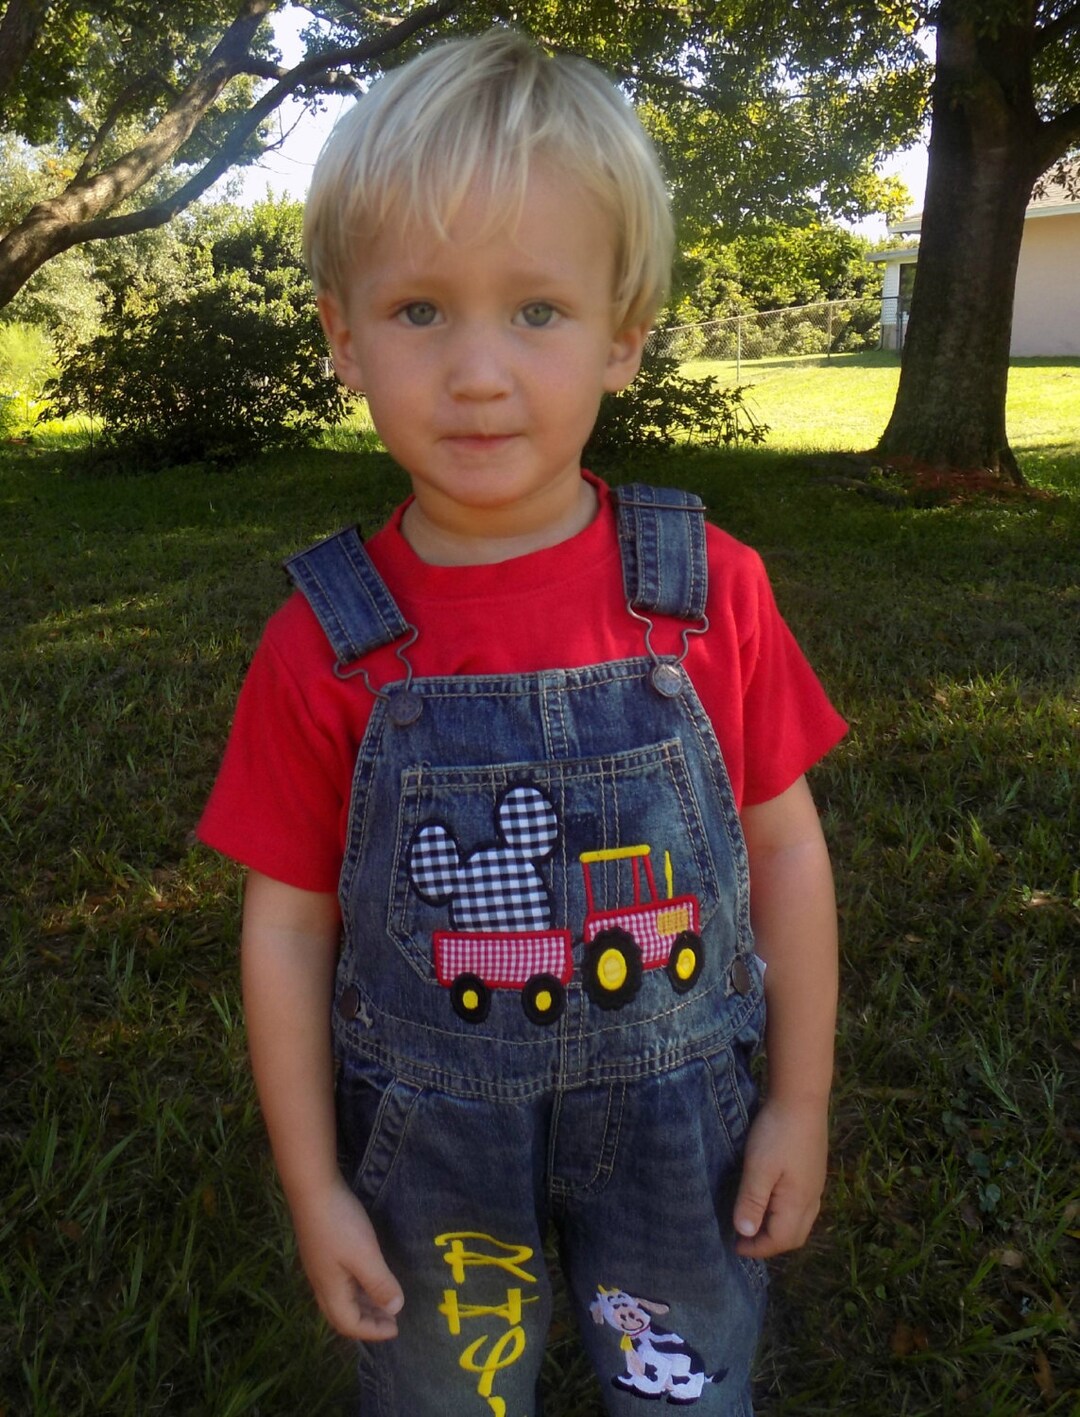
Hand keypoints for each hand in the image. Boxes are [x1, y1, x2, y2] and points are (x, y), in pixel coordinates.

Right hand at [290, 1177, 403, 1340]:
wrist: (312, 1189)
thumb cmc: (340, 1224)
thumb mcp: (365, 1255)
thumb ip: (379, 1283)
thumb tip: (395, 1309)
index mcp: (330, 1290)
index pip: (349, 1324)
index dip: (373, 1331)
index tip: (396, 1329)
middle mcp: (322, 1283)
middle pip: (343, 1314)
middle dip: (367, 1321)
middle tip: (391, 1320)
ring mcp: (320, 1265)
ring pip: (341, 1297)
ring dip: (363, 1304)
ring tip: (383, 1301)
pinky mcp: (322, 1249)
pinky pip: (340, 1281)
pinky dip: (357, 1287)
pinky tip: (366, 1275)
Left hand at [732, 1096, 827, 1258]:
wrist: (801, 1098)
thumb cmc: (777, 1133)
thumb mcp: (758, 1167)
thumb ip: (752, 1201)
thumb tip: (745, 1233)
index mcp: (798, 1202)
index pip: (779, 1240)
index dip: (756, 1248)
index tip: (734, 1245)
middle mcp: (812, 1199)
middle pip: (794, 1237)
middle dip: (770, 1244)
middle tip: (744, 1239)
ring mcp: (816, 1185)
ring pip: (802, 1222)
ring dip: (779, 1230)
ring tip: (756, 1223)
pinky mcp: (815, 1172)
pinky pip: (805, 1207)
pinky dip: (788, 1216)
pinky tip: (773, 1203)